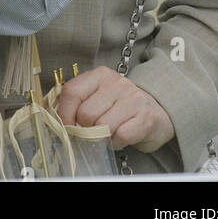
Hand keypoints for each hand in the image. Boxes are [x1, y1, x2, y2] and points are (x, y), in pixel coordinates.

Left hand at [56, 66, 174, 151]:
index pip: (72, 92)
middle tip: (90, 133)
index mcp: (100, 75)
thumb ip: (80, 103)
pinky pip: (120, 136)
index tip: (66, 127)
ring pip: (102, 126)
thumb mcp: (99, 96)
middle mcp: (117, 83)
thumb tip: (59, 122)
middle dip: (84, 129)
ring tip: (106, 134)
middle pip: (86, 114)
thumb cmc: (121, 107)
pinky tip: (119, 137)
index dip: (64, 114)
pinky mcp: (146, 117)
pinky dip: (116, 143)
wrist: (158, 112)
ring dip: (100, 137)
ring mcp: (133, 99)